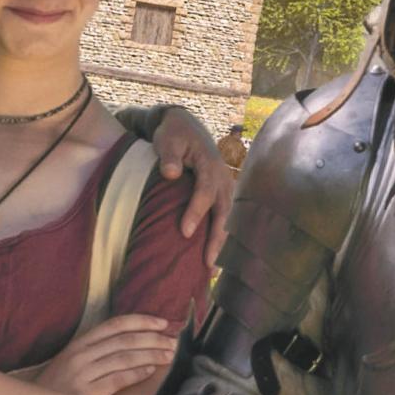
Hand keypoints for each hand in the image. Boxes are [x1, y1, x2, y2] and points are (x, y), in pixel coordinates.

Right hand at [35, 315, 178, 394]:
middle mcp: (81, 355)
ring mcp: (82, 374)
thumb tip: (130, 344)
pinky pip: (116, 380)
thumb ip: (95, 353)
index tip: (162, 322)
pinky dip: (136, 374)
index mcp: (79, 344)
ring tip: (169, 356)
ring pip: (124, 357)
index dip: (141, 321)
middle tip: (173, 341)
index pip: (115, 325)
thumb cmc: (57, 391)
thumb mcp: (71, 363)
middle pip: (124, 340)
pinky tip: (151, 372)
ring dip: (151, 355)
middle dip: (153, 339)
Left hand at [153, 106, 231, 266]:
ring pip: (227, 218)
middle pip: (223, 212)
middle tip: (207, 262)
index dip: (196, 212)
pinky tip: (212, 257)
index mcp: (210, 165)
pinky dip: (220, 236)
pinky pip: (224, 218)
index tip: (185, 232)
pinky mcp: (221, 194)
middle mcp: (222, 178)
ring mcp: (224, 187)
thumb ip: (169, 156)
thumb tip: (171, 173)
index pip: (205, 192)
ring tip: (211, 268)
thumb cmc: (174, 134)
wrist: (186, 126)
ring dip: (221, 242)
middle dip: (217, 238)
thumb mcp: (168, 139)